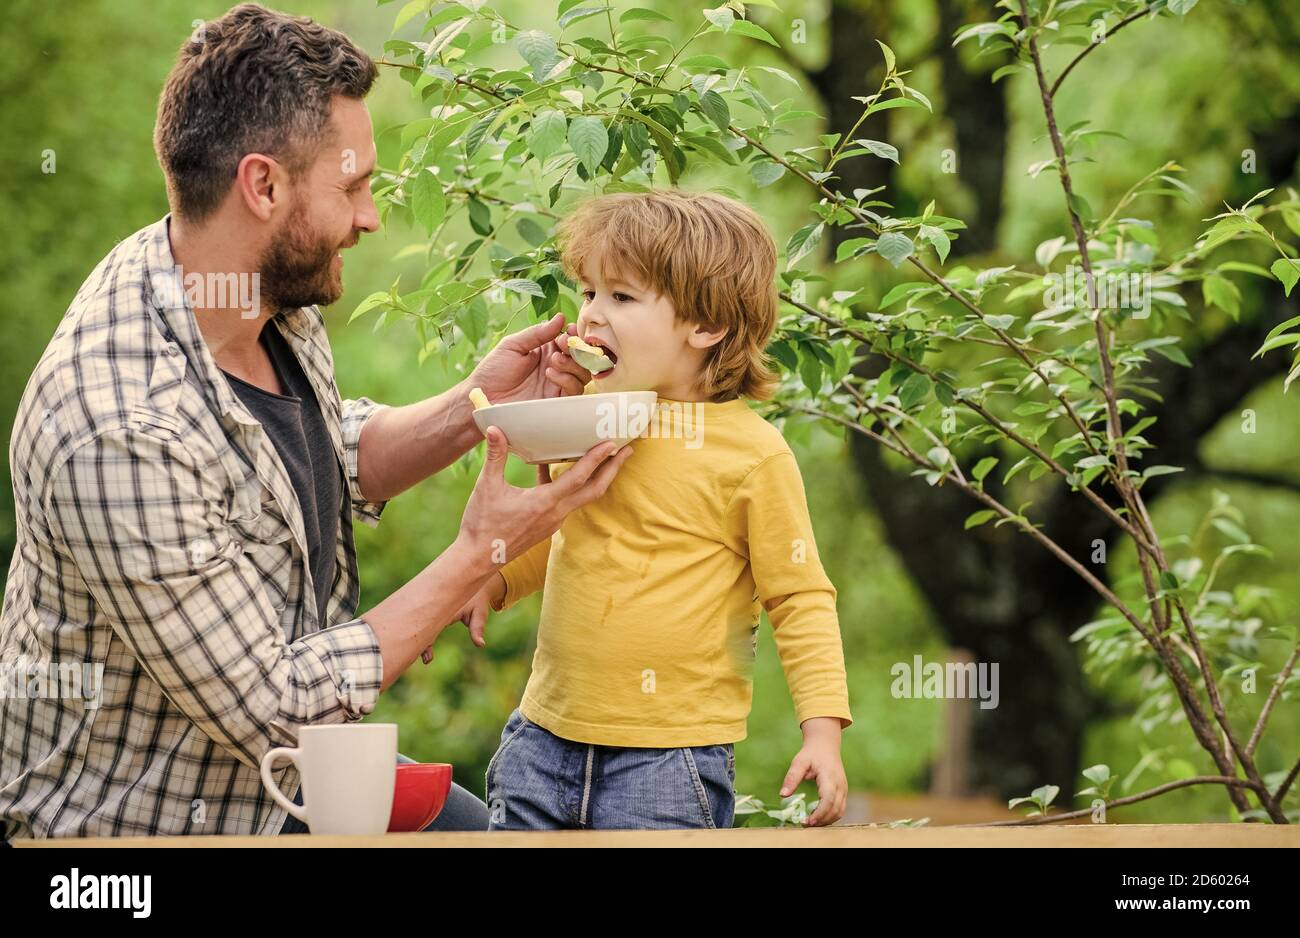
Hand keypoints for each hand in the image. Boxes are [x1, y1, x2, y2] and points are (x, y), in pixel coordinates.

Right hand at [421, 577, 497, 663]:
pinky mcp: (433, 609)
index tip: (427, 658)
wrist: (475, 583)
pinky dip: (422, 631)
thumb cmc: (477, 601)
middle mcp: (436, 608)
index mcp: (445, 608)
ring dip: (421, 639)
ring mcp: (433, 608)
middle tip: (427, 660)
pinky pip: (424, 620)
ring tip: (426, 658)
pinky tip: (424, 647)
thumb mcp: (479, 613)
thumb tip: (481, 644)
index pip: (431, 627)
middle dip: (421, 643)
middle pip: (422, 626)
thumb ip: (478, 628)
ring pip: (421, 623)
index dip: (427, 642)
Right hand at [456, 425, 630, 573]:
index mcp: (544, 503)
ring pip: (584, 496)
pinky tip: (560, 468)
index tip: (613, 445)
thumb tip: (493, 429)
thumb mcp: (486, 487)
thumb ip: (495, 456)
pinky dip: (574, 484)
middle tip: (628, 450)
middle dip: (613, 469)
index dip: (596, 460)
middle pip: (594, 490)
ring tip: (607, 457)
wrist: (478, 558)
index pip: (578, 478)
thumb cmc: (482, 524)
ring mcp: (553, 521)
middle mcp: (555, 513)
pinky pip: (568, 501)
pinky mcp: (548, 525)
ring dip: (598, 477)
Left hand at [466, 313, 591, 403]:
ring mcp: (557, 385)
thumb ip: (537, 333)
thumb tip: (560, 317)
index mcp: (545, 351)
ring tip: (553, 361)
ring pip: (582, 374)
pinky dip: (567, 380)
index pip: (569, 341)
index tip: (568, 330)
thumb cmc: (493, 371)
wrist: (483, 398)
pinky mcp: (555, 402)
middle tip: (562, 344)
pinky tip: (550, 374)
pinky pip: (574, 391)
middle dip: (576, 349)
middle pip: (581, 357)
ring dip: (572, 364)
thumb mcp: (512, 345)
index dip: (573, 335)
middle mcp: (555, 367)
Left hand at [780, 717, 847, 826]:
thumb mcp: (799, 762)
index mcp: (829, 777)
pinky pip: (840, 809)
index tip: (808, 821)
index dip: (820, 813)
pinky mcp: (843, 792)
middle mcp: (840, 785)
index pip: (828, 799)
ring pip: (839, 812)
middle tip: (804, 825)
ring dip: (826, 821)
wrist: (825, 745)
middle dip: (821, 820)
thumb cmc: (811, 754)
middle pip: (835, 809)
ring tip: (809, 823)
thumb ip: (792, 778)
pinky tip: (817, 818)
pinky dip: (830, 817)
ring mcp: (844, 789)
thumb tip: (783, 795)